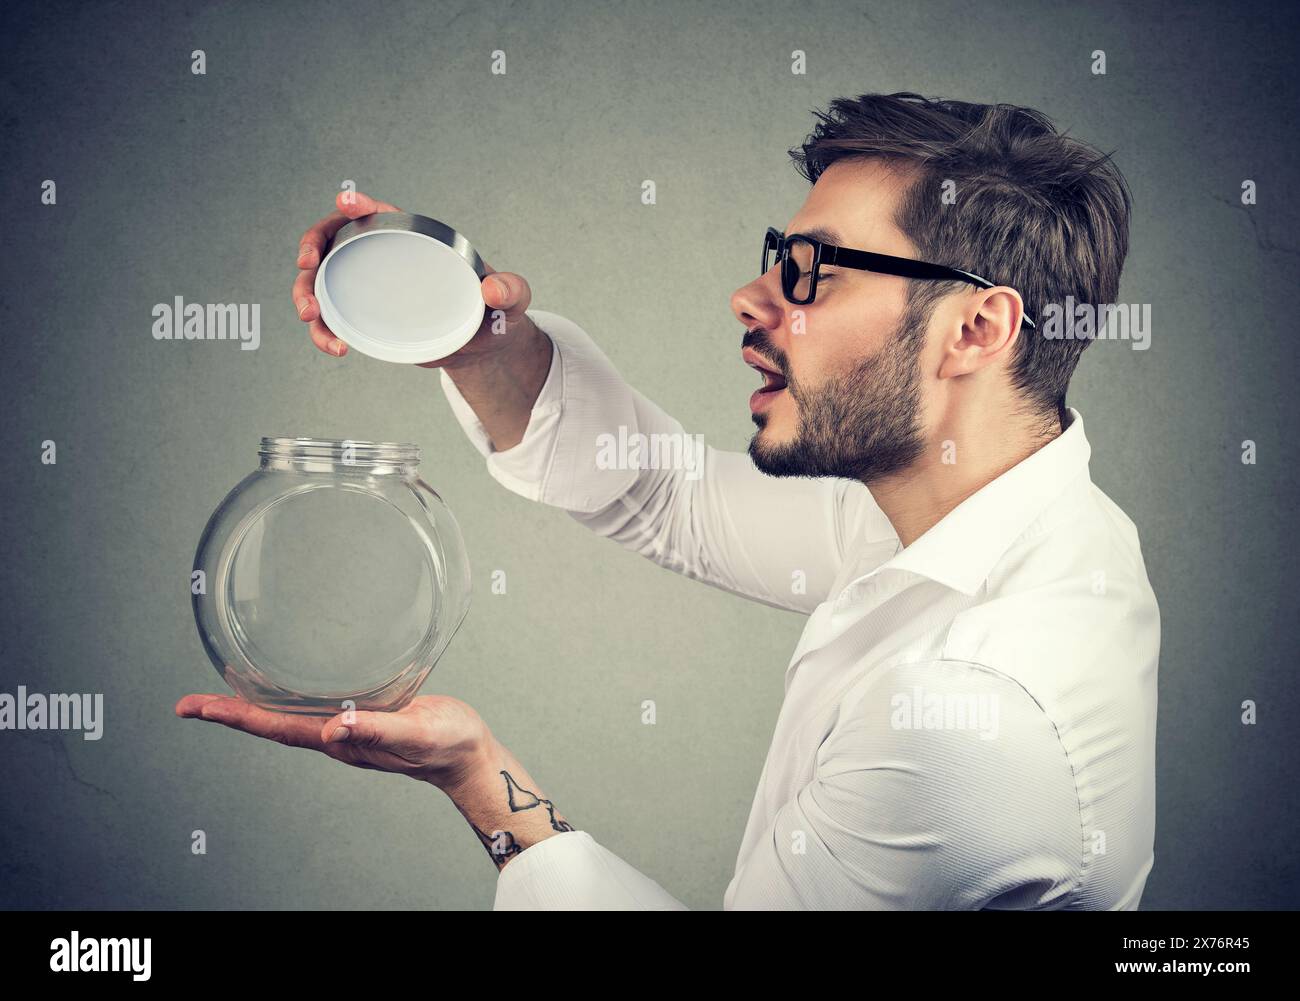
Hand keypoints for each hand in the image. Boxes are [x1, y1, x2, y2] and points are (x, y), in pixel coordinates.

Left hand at [175, 693, 495, 791]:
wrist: (469, 753)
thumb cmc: (447, 745)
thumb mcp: (416, 734)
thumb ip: (378, 730)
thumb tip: (334, 727)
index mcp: (341, 742)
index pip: (276, 728)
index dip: (236, 717)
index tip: (196, 708)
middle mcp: (336, 735)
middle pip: (272, 724)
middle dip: (230, 713)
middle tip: (188, 703)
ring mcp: (347, 726)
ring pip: (289, 714)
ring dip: (253, 705)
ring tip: (220, 692)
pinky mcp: (363, 713)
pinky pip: (315, 704)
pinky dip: (290, 693)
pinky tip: (286, 681)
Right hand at [293, 190, 539, 368]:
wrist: (484, 350)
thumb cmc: (496, 314)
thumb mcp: (511, 300)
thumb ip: (511, 291)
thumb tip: (492, 290)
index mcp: (414, 241)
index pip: (379, 213)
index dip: (357, 204)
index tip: (347, 202)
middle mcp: (383, 258)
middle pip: (333, 240)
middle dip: (311, 246)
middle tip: (306, 265)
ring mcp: (368, 288)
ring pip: (320, 280)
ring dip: (305, 293)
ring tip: (311, 316)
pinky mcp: (364, 318)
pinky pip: (331, 319)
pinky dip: (323, 332)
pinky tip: (336, 347)